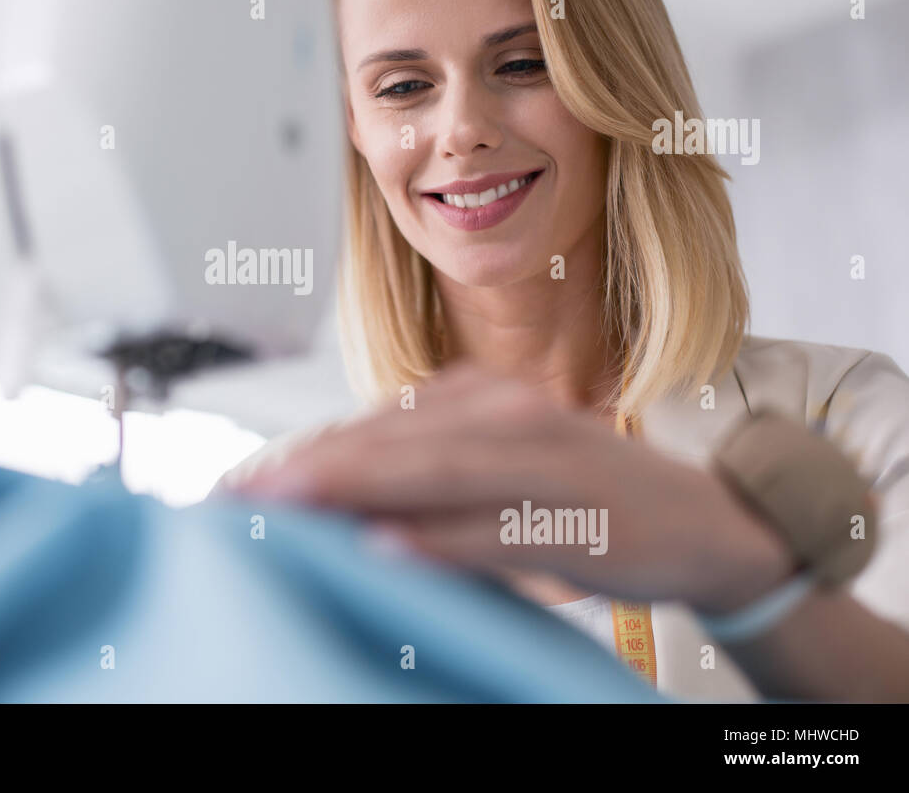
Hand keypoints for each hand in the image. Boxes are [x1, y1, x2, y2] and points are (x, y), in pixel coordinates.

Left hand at [229, 360, 794, 612]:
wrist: (701, 520)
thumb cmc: (581, 495)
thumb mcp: (499, 464)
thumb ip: (427, 466)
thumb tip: (333, 492)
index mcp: (485, 397)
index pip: (378, 425)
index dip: (306, 451)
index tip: (242, 480)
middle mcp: (511, 414)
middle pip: (395, 441)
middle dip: (310, 467)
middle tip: (240, 493)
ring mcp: (550, 461)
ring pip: (437, 471)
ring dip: (356, 488)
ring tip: (289, 504)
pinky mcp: (580, 517)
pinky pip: (499, 529)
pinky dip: (441, 539)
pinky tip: (387, 546)